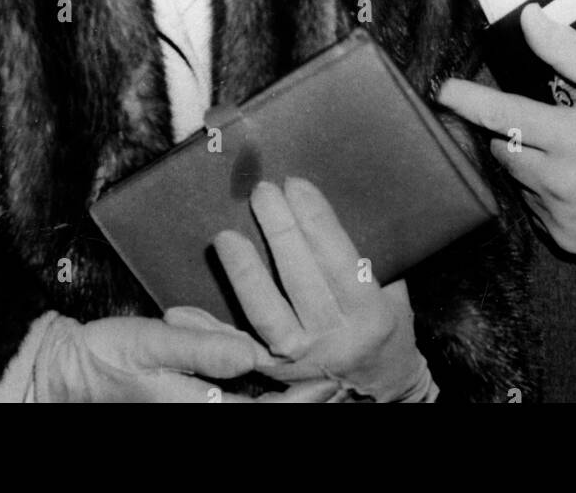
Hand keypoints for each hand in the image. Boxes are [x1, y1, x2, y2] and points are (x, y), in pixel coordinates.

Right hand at [33, 312, 337, 402]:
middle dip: (304, 395)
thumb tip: (250, 352)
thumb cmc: (107, 358)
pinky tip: (272, 362)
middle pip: (268, 410)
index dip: (306, 399)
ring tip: (321, 369)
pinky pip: (236, 393)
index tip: (337, 382)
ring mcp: (202, 404)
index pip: (268, 413)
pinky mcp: (194, 394)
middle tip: (342, 376)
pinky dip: (261, 382)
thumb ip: (202, 348)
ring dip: (285, 389)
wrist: (67, 371)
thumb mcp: (154, 345)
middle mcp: (208, 411)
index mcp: (205, 409)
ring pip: (255, 403)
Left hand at [211, 177, 435, 401]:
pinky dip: (209, 331)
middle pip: (301, 280)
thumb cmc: (389, 330)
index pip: (339, 259)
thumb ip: (365, 257)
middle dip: (280, 231)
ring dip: (244, 274)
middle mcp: (336, 339)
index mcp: (371, 315)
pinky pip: (239, 350)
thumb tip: (321, 207)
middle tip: (262, 192)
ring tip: (226, 237)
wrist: (383, 392)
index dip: (317, 220)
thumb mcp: (394, 294)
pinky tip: (181, 311)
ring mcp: (302, 360)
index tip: (296, 184)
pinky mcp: (275, 374)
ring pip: (267, 316)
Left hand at [438, 4, 575, 256]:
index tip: (443, 91)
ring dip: (526, 163)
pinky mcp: (568, 241)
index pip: (503, 116)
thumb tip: (529, 18)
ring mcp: (562, 217)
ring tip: (565, 154)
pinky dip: (542, 193)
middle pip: (501, 150)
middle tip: (540, 123)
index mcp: (572, 138)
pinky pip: (533, 211)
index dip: (468, 101)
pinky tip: (573, 182)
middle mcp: (561, 182)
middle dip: (509, 132)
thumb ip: (568, 50)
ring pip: (516, 181)